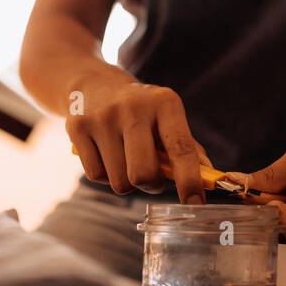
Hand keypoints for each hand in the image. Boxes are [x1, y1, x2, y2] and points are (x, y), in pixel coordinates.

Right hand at [66, 71, 210, 204]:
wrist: (94, 84)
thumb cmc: (141, 110)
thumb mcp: (167, 117)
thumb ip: (187, 147)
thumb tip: (207, 179)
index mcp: (165, 103)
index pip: (181, 148)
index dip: (190, 180)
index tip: (196, 202)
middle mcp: (134, 107)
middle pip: (143, 174)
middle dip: (151, 185)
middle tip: (151, 176)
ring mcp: (103, 117)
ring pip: (119, 181)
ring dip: (127, 181)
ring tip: (126, 160)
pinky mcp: (77, 126)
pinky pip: (95, 175)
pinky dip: (104, 175)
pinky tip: (106, 154)